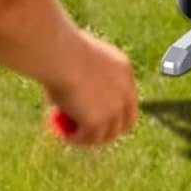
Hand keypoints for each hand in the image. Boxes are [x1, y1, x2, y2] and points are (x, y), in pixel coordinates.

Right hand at [46, 32, 138, 147]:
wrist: (62, 56)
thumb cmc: (63, 52)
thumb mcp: (82, 64)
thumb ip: (86, 81)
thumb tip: (74, 97)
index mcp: (123, 71)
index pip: (128, 100)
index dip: (116, 113)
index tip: (101, 119)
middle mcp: (124, 92)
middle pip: (125, 123)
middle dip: (108, 132)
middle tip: (88, 134)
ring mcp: (113, 108)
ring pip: (104, 136)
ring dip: (88, 138)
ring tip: (70, 135)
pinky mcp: (97, 121)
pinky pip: (85, 137)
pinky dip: (74, 138)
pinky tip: (62, 133)